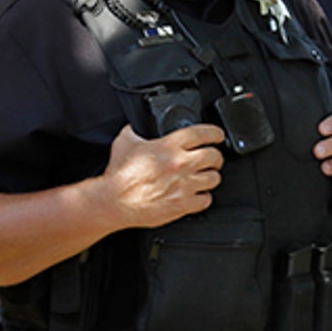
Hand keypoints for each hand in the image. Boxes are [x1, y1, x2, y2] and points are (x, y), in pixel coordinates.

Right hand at [100, 123, 224, 228]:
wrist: (114, 201)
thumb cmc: (119, 175)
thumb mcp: (125, 142)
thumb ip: (136, 131)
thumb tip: (138, 126)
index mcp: (169, 146)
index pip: (203, 133)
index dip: (215, 133)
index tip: (217, 135)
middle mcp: (180, 164)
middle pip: (214, 156)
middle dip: (215, 157)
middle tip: (211, 158)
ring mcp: (184, 185)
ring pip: (214, 178)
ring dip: (210, 177)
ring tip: (204, 177)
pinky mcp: (183, 204)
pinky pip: (206, 200)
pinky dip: (203, 197)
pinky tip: (196, 195)